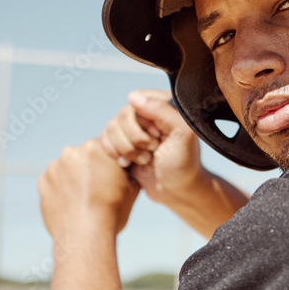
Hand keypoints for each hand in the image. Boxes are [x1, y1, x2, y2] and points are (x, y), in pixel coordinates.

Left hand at [39, 136, 139, 242]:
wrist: (85, 237)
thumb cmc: (112, 213)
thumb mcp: (132, 187)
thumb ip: (128, 170)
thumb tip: (130, 166)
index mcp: (95, 148)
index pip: (104, 147)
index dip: (109, 162)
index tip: (111, 175)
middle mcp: (72, 152)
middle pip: (83, 156)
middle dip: (90, 169)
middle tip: (98, 189)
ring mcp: (54, 167)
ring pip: (67, 169)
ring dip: (74, 178)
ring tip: (84, 200)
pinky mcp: (42, 183)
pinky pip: (54, 182)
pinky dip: (61, 190)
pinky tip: (72, 204)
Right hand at [101, 89, 203, 206]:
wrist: (175, 192)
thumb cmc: (184, 165)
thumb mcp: (182, 135)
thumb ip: (162, 111)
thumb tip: (132, 96)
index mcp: (164, 106)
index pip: (138, 100)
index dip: (143, 121)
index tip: (158, 136)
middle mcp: (147, 115)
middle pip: (122, 115)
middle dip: (135, 138)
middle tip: (153, 150)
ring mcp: (133, 129)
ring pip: (111, 127)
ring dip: (126, 148)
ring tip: (144, 160)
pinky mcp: (123, 144)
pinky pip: (104, 139)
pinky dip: (114, 153)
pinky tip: (128, 164)